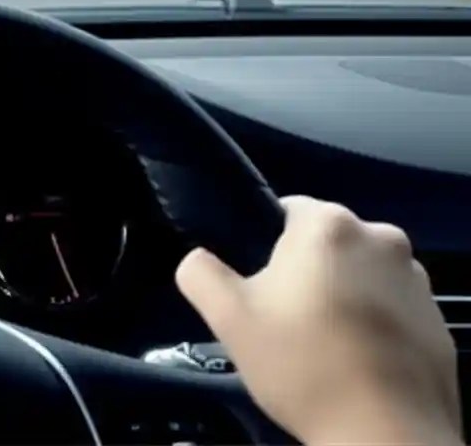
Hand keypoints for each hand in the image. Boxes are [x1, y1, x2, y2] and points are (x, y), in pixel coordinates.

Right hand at [176, 195, 460, 444]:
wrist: (384, 433)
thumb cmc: (302, 365)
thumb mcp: (228, 318)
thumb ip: (200, 273)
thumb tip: (196, 259)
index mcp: (328, 224)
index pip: (285, 209)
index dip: (263, 245)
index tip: (257, 287)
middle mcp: (381, 237)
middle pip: (325, 244)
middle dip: (304, 272)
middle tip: (283, 320)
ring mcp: (416, 278)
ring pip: (359, 275)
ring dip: (340, 295)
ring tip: (321, 345)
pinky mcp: (436, 318)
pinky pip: (391, 307)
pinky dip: (372, 323)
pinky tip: (355, 360)